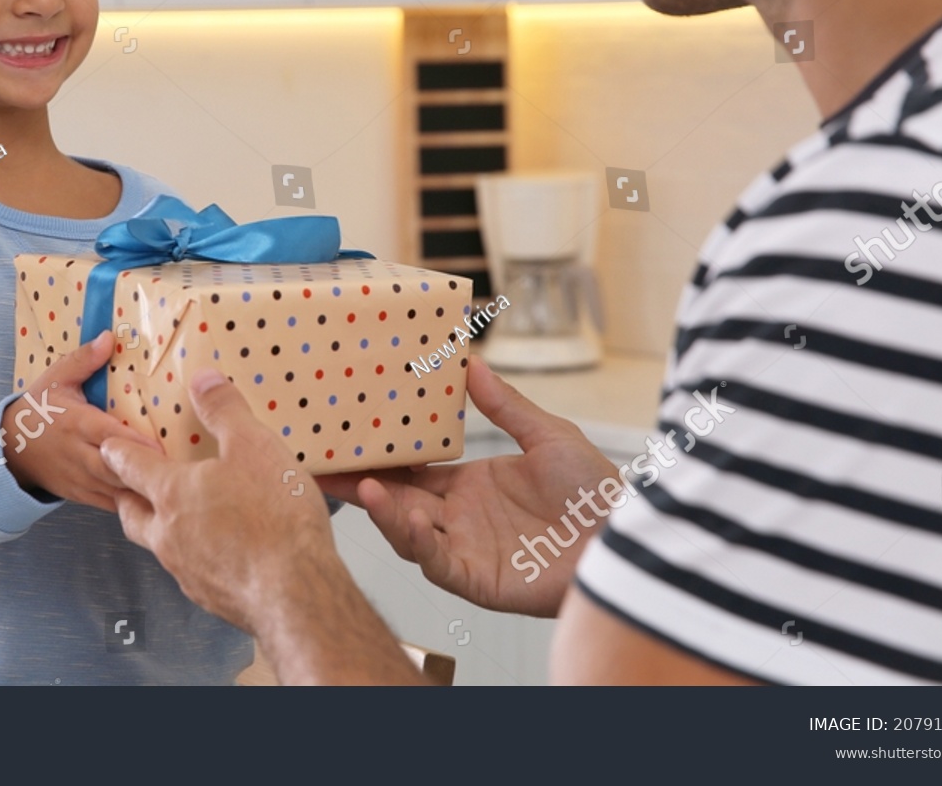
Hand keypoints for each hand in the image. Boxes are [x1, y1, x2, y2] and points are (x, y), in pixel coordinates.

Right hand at [2, 330, 157, 512]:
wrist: (9, 447)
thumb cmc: (39, 409)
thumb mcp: (57, 378)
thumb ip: (84, 359)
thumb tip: (109, 337)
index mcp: (76, 423)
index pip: (107, 435)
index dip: (133, 444)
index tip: (161, 448)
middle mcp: (78, 454)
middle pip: (114, 469)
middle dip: (145, 473)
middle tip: (179, 474)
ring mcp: (79, 478)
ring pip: (114, 491)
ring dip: (142, 492)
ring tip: (174, 492)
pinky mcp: (80, 494)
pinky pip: (108, 504)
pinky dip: (131, 505)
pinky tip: (154, 503)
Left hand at [100, 367, 343, 635]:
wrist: (295, 595)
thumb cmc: (273, 516)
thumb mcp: (254, 446)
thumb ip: (225, 410)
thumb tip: (203, 378)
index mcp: (171, 494)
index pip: (130, 467)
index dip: (118, 451)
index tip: (108, 445)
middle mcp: (168, 535)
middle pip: (131, 514)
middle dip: (127, 497)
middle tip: (131, 486)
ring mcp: (186, 571)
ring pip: (159, 545)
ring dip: (162, 528)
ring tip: (182, 516)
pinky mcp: (210, 596)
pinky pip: (191, 571)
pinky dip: (196, 555)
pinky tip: (220, 549)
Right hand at [317, 356, 618, 617]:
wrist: (620, 538)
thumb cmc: (593, 491)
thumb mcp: (548, 436)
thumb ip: (506, 405)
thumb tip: (472, 362)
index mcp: (469, 484)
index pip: (412, 469)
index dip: (381, 456)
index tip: (348, 436)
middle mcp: (458, 518)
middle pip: (396, 500)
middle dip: (360, 484)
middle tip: (321, 465)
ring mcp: (464, 549)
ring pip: (406, 532)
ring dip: (382, 510)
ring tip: (364, 485)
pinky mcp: (475, 579)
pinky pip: (434, 562)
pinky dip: (413, 540)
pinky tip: (401, 515)